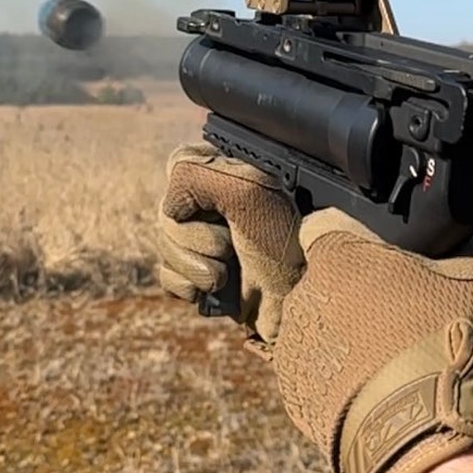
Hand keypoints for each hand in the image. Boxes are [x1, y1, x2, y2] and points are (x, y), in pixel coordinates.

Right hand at [158, 143, 304, 345]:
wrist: (306, 303)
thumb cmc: (288, 245)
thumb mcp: (247, 193)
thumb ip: (195, 176)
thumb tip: (167, 202)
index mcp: (231, 171)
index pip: (180, 169)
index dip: (192, 198)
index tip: (223, 213)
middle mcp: (218, 201)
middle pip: (167, 216)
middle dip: (197, 242)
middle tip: (233, 248)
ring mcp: (210, 240)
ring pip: (166, 248)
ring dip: (197, 268)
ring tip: (231, 273)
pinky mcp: (206, 274)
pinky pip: (168, 276)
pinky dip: (187, 286)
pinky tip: (214, 290)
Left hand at [272, 210, 472, 472]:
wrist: (436, 447)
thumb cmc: (459, 348)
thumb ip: (459, 244)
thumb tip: (455, 239)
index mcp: (338, 255)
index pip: (329, 223)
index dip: (361, 239)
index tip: (390, 260)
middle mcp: (303, 296)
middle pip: (327, 279)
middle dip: (359, 290)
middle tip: (406, 315)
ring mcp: (293, 351)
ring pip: (321, 327)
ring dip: (349, 337)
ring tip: (398, 362)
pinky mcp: (295, 400)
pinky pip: (318, 373)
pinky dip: (342, 379)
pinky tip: (382, 393)